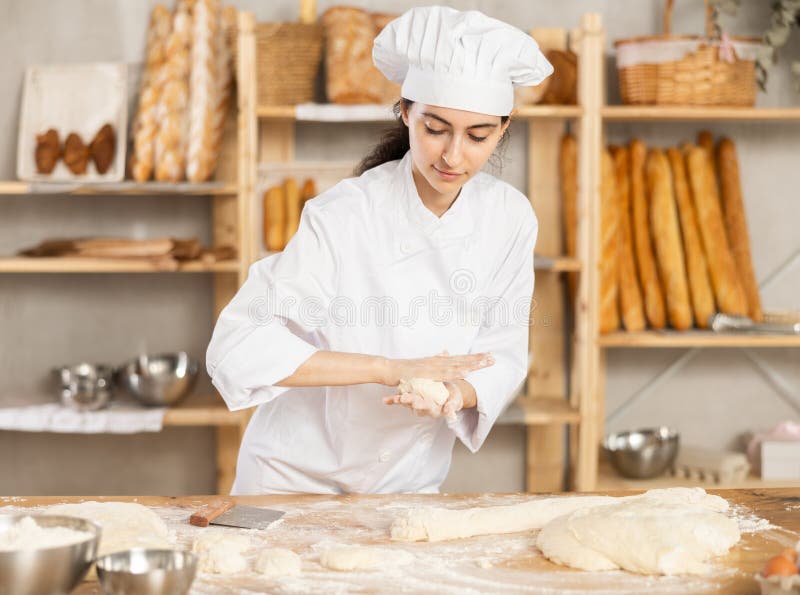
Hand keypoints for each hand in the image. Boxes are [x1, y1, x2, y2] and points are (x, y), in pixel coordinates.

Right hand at [378, 351, 493, 386]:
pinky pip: (443, 374)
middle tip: (494, 358)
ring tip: (485, 363)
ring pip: (456, 365)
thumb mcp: (422, 365)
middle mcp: (437, 361)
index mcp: (438, 361)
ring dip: (471, 364)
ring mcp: (432, 367)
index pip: (460, 359)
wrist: (388, 369)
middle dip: (478, 359)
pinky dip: (456, 373)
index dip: (475, 358)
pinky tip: (467, 372)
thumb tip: (446, 352)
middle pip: (462, 360)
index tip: (488, 356)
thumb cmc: (404, 370)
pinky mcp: (426, 374)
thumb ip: (436, 359)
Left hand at [382, 381, 462, 420]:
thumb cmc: (453, 397)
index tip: (417, 402)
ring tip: (391, 399)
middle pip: (415, 405)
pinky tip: (385, 400)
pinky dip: (392, 400)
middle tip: (403, 398)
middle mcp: (423, 408)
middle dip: (409, 401)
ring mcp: (416, 403)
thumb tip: (449, 413)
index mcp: (434, 409)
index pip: (427, 408)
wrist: (449, 393)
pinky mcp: (412, 397)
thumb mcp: (455, 401)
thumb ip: (452, 406)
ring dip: (398, 401)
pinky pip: (401, 400)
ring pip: (406, 403)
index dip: (422, 405)